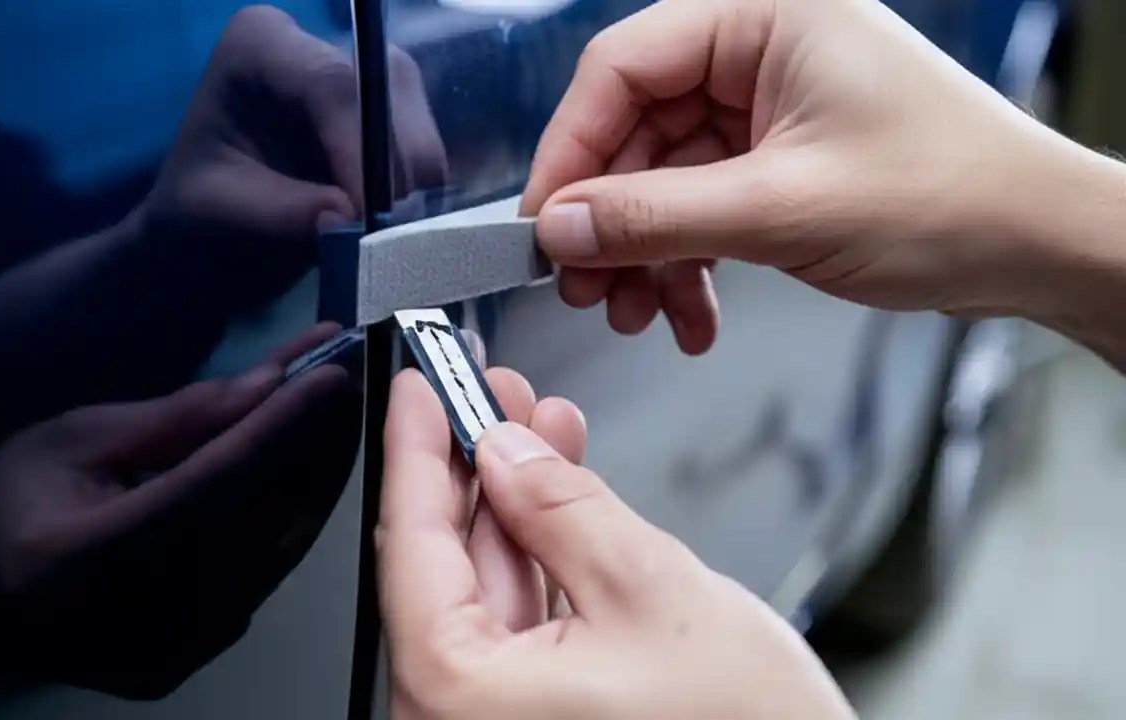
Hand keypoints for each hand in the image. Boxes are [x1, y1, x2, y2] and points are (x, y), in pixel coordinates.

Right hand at [0, 325, 361, 700]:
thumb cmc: (12, 499)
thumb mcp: (79, 437)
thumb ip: (178, 420)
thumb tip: (267, 385)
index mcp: (89, 555)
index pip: (214, 483)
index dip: (280, 427)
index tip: (332, 375)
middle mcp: (138, 619)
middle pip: (259, 520)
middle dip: (314, 445)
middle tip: (348, 384)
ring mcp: (168, 652)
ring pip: (275, 553)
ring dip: (313, 481)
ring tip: (337, 419)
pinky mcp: (186, 663)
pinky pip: (261, 580)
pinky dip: (288, 522)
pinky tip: (305, 474)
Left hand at [140, 6, 446, 300]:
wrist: (208, 242)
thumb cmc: (198, 217)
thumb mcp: (218, 212)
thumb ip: (280, 210)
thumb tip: (348, 215)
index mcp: (261, 46)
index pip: (332, 84)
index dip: (361, 150)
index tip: (365, 219)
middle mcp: (320, 48)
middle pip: (391, 96)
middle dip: (393, 175)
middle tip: (379, 243)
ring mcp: (363, 82)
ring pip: (419, 129)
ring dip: (410, 195)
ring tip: (376, 247)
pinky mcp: (391, 124)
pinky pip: (427, 160)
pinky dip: (417, 204)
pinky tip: (387, 237)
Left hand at [378, 368, 854, 719]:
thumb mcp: (648, 588)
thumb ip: (563, 508)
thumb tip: (508, 453)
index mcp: (462, 695)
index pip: (411, 544)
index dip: (416, 450)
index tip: (418, 388)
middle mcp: (464, 718)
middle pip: (445, 562)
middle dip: (477, 466)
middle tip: (492, 393)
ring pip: (487, 585)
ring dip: (515, 501)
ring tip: (538, 425)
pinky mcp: (540, 718)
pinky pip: (521, 620)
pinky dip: (541, 552)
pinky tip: (560, 495)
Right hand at [521, 0, 1082, 352]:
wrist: (1038, 247)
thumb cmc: (949, 198)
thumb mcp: (780, 210)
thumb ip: (655, 216)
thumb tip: (559, 226)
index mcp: (764, 15)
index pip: (623, 67)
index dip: (570, 149)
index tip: (543, 223)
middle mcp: (760, 49)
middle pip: (636, 128)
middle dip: (609, 219)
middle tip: (586, 287)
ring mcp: (770, 106)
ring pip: (663, 177)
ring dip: (645, 254)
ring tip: (639, 316)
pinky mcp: (779, 158)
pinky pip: (701, 206)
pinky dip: (688, 263)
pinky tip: (689, 317)